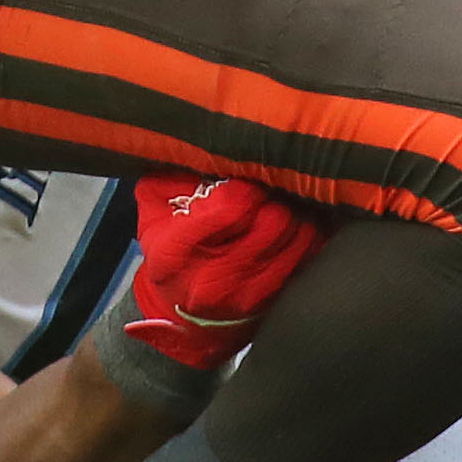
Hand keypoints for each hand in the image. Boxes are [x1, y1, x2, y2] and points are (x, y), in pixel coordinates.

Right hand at [122, 175, 331, 372]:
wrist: (176, 316)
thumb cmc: (166, 249)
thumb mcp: (153, 210)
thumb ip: (176, 177)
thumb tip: (214, 145)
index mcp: (173, 251)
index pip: (230, 206)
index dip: (249, 184)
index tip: (251, 175)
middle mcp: (209, 280)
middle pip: (270, 221)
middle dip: (277, 194)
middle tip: (276, 180)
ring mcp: (242, 297)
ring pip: (292, 239)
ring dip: (296, 212)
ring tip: (290, 198)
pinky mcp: (266, 304)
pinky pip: (302, 261)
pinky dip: (308, 237)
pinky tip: (303, 222)